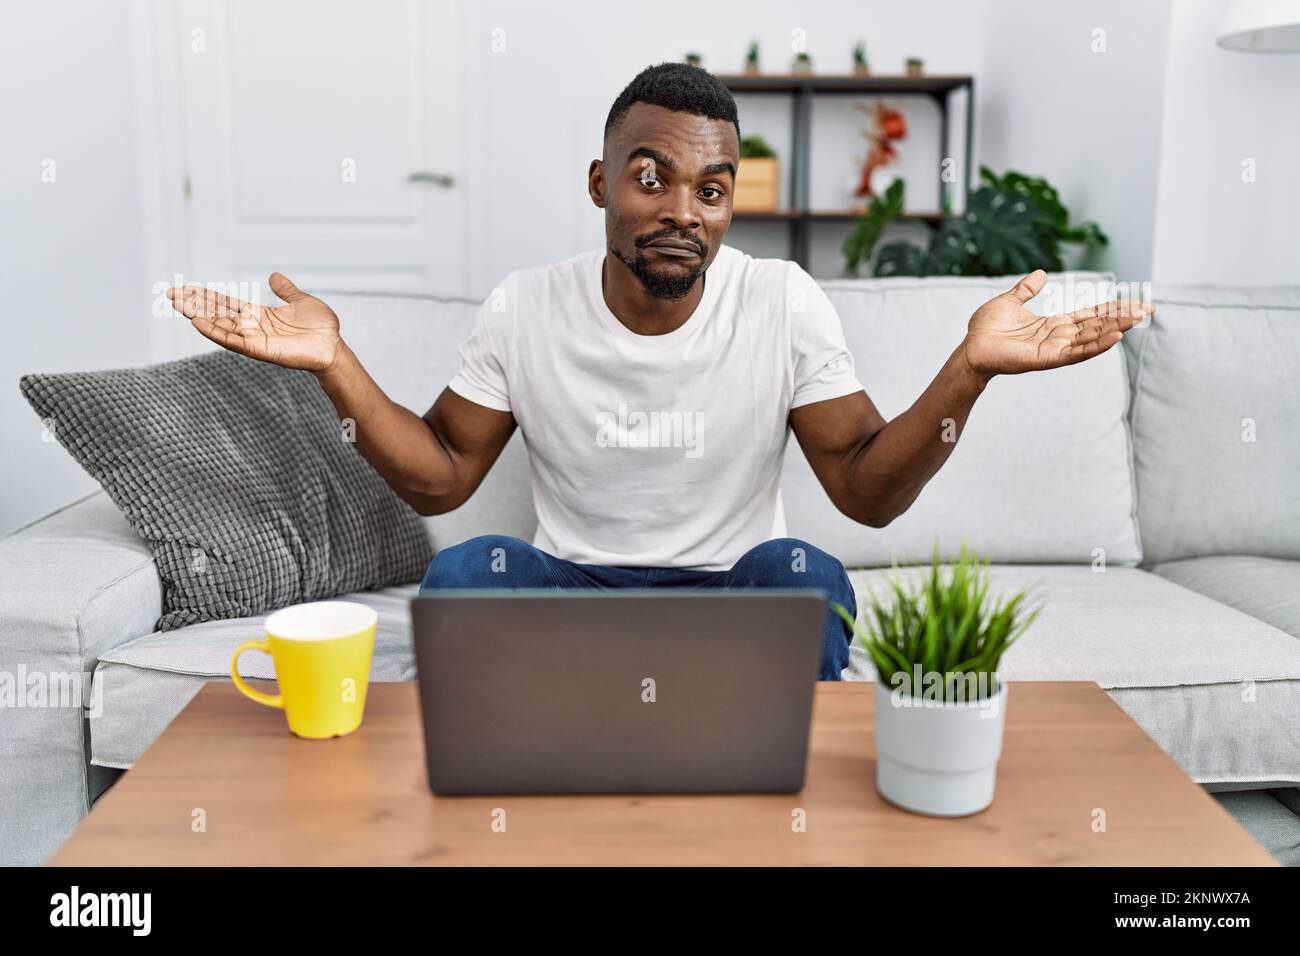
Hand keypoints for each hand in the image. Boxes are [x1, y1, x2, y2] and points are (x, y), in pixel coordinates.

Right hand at [166, 273, 342, 372]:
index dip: (206, 295)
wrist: (333, 346)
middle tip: (170, 294)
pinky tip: (198, 323)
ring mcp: (254, 338)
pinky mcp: (259, 349)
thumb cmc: (320, 328)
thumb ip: (286, 290)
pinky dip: (215, 332)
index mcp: (258, 314)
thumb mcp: (301, 300)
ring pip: (219, 325)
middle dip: (194, 303)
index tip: (185, 287)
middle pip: (217, 312)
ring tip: (177, 304)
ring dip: (198, 315)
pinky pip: (233, 341)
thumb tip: (274, 276)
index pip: (226, 303)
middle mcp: (251, 326)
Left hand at [961, 269, 1153, 377]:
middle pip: (1098, 325)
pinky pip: (1076, 352)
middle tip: (1149, 309)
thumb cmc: (986, 328)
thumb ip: (1026, 290)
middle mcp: (1059, 337)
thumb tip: (1040, 274)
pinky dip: (1096, 345)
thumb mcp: (1010, 301)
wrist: (970, 347)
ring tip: (1138, 318)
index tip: (1136, 302)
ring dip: (1116, 328)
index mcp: (1054, 324)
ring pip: (1092, 338)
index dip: (1113, 308)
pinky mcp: (1047, 359)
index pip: (1091, 315)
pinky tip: (1115, 336)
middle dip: (1123, 318)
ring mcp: (1055, 349)